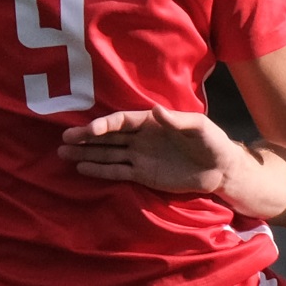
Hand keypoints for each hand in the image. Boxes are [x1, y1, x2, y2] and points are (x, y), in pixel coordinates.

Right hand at [59, 104, 241, 195]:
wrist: (221, 170)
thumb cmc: (213, 142)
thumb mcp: (199, 127)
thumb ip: (177, 120)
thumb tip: (155, 110)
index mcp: (152, 122)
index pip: (122, 121)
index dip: (105, 125)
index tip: (88, 130)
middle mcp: (141, 138)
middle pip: (109, 136)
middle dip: (87, 137)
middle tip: (64, 138)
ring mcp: (140, 157)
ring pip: (108, 153)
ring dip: (87, 153)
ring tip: (63, 152)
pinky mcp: (143, 175)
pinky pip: (117, 171)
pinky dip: (99, 169)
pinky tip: (81, 167)